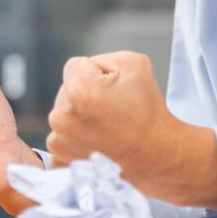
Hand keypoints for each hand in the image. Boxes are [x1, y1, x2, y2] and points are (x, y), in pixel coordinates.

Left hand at [46, 51, 216, 206]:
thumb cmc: (147, 110)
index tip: (114, 89)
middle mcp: (61, 117)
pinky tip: (95, 142)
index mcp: (79, 90)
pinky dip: (74, 138)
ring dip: (79, 116)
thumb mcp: (133, 63)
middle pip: (66, 89)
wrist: (157, 155)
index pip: (74, 65)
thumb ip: (101, 59)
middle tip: (113, 110)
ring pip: (64, 112)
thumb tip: (85, 70)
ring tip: (107, 128)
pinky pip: (61, 137)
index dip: (96, 73)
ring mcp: (59, 141)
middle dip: (86, 94)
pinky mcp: (61, 159)